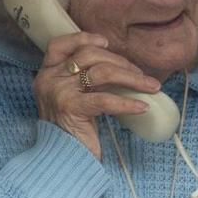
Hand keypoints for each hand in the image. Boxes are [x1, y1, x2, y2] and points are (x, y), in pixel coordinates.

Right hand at [33, 32, 159, 159]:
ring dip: (131, 78)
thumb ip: (85, 80)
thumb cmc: (74, 129)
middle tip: (141, 75)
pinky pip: (105, 99)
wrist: (63, 160)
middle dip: (121, 62)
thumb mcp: (74, 97)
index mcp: (47, 74)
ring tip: (150, 87)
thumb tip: (121, 66)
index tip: (107, 42)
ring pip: (101, 73)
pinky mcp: (70, 109)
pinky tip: (142, 107)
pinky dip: (128, 102)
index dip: (83, 38)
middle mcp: (48, 80)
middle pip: (89, 55)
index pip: (59, 44)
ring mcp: (58, 93)